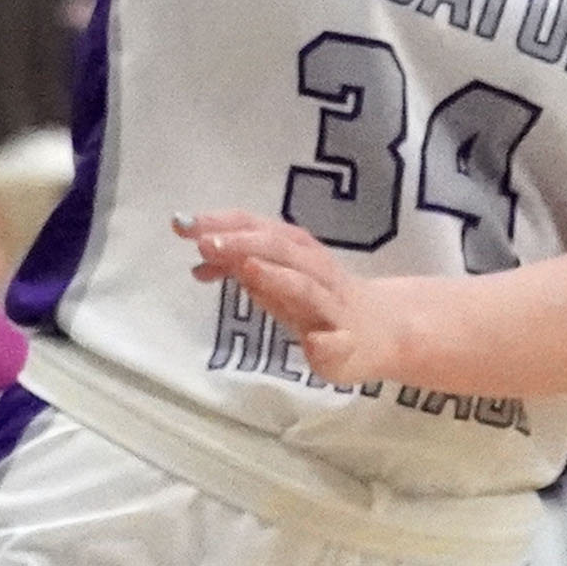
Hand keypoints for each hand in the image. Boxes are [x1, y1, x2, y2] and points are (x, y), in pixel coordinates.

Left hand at [175, 210, 400, 386]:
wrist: (383, 330)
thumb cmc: (320, 302)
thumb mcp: (276, 281)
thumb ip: (242, 268)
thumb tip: (199, 261)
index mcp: (297, 252)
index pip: (257, 228)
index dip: (222, 223)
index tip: (183, 223)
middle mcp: (315, 271)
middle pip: (281, 249)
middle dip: (243, 242)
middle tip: (205, 243)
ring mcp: (332, 306)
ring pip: (308, 287)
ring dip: (278, 276)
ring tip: (248, 270)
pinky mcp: (347, 343)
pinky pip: (337, 341)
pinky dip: (326, 341)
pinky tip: (313, 344)